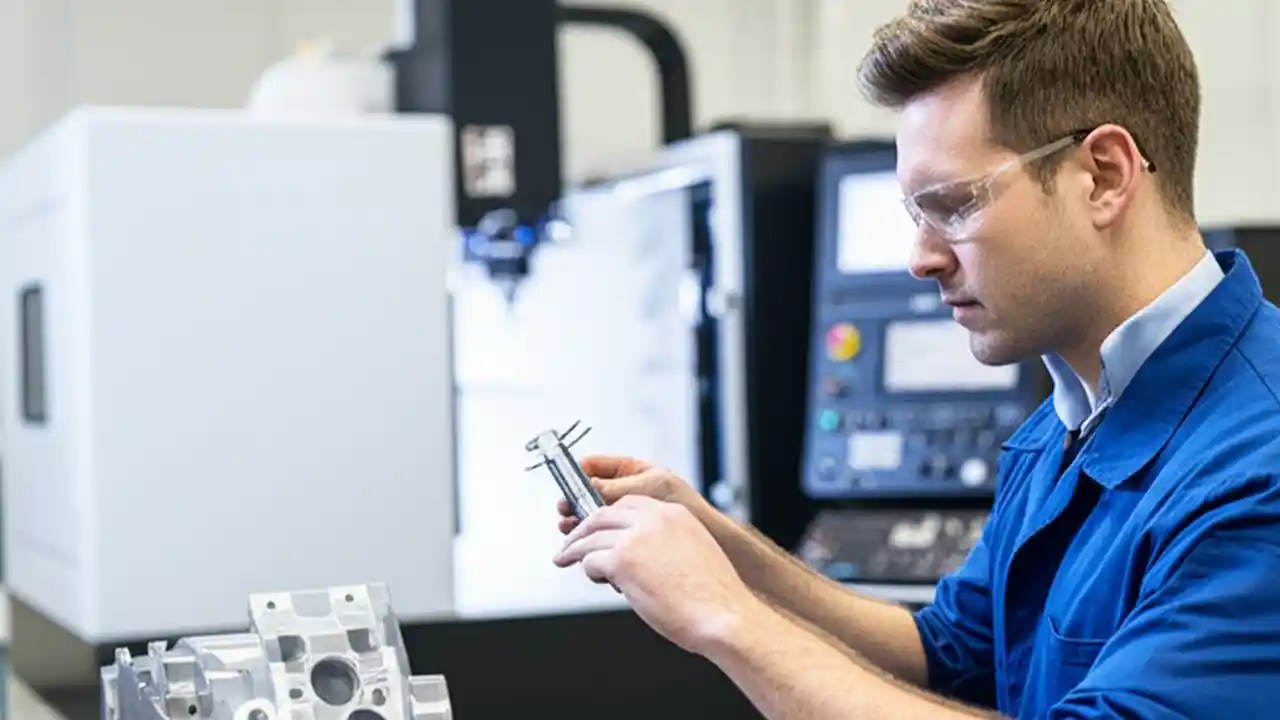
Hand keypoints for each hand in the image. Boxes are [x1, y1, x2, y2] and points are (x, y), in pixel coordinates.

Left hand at [553, 494, 761, 654]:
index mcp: (674, 514)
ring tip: (566, 557)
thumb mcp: (696, 553)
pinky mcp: (622, 560)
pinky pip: (591, 560)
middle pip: (604, 513)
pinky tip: (591, 576)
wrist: (723, 615)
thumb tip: (645, 556)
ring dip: (576, 548)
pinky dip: (587, 569)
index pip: (629, 504)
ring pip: (592, 536)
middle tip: (573, 541)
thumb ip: (669, 544)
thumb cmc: (715, 597)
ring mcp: (635, 537)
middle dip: (584, 528)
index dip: (608, 515)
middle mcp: (654, 519)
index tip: (598, 525)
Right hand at [555, 455, 713, 534]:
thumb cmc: (688, 508)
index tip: (566, 488)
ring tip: (575, 537)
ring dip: (582, 529)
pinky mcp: (628, 542)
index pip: (593, 467)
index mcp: (631, 472)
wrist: (712, 543)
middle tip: (565, 516)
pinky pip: (605, 542)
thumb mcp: (649, 488)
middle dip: (574, 507)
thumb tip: (586, 486)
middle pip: (587, 497)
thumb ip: (615, 488)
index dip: (577, 476)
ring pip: (593, 522)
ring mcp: (626, 519)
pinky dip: (597, 547)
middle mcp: (625, 494)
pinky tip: (596, 553)